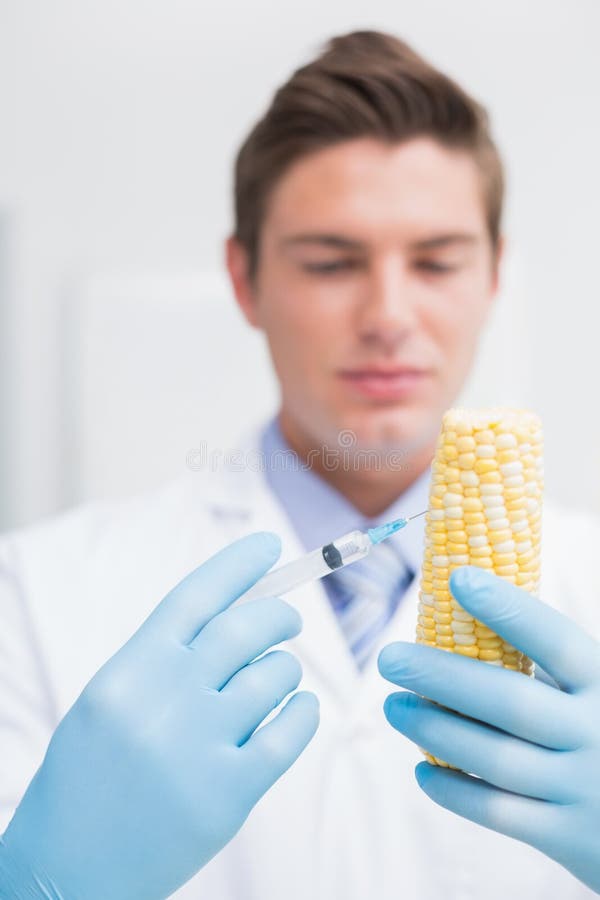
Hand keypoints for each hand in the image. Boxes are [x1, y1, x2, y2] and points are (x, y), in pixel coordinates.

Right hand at [0, 532, 318, 899]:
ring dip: (286, 669)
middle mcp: (165, 701)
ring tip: (277, 680)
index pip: (195, 596)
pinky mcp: (229, 796)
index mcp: (130, 670)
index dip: (237, 564)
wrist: (67, 872)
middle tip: (290, 620)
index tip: (270, 545)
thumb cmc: (88, 776)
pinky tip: (298, 710)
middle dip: (279, 615)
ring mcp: (199, 748)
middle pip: (247, 629)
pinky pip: (291, 732)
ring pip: (276, 676)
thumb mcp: (110, 699)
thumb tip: (238, 611)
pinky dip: (303, 712)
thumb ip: (166, 657)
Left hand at [378, 565, 599, 894]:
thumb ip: (553, 668)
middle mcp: (599, 733)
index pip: (555, 639)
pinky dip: (452, 789)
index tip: (458, 580)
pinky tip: (424, 770)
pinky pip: (497, 810)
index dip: (508, 608)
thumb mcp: (597, 692)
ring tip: (395, 707)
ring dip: (432, 731)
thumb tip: (468, 618)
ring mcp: (585, 788)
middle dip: (440, 677)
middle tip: (390, 659)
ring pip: (493, 757)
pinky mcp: (568, 837)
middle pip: (509, 700)